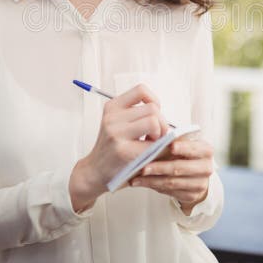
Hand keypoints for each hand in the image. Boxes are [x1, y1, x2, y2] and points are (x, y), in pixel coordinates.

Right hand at [69, 84, 168, 212]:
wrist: (95, 172)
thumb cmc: (113, 148)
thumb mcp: (118, 124)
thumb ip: (137, 115)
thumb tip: (167, 118)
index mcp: (112, 107)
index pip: (141, 90)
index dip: (154, 100)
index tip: (154, 114)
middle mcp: (112, 117)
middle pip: (152, 108)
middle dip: (162, 122)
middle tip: (156, 136)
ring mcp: (116, 133)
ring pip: (154, 121)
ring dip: (160, 134)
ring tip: (152, 143)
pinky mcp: (123, 151)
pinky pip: (152, 143)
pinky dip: (157, 148)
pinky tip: (149, 153)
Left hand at [129, 138, 213, 214]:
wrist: (196, 174)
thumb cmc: (186, 153)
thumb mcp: (183, 143)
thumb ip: (171, 140)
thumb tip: (153, 137)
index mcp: (206, 151)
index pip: (194, 148)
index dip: (183, 147)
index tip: (171, 146)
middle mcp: (206, 168)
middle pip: (180, 168)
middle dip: (159, 168)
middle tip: (143, 167)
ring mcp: (200, 184)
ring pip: (172, 182)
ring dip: (152, 180)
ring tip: (137, 178)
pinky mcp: (191, 196)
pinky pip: (170, 192)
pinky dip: (154, 186)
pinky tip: (142, 183)